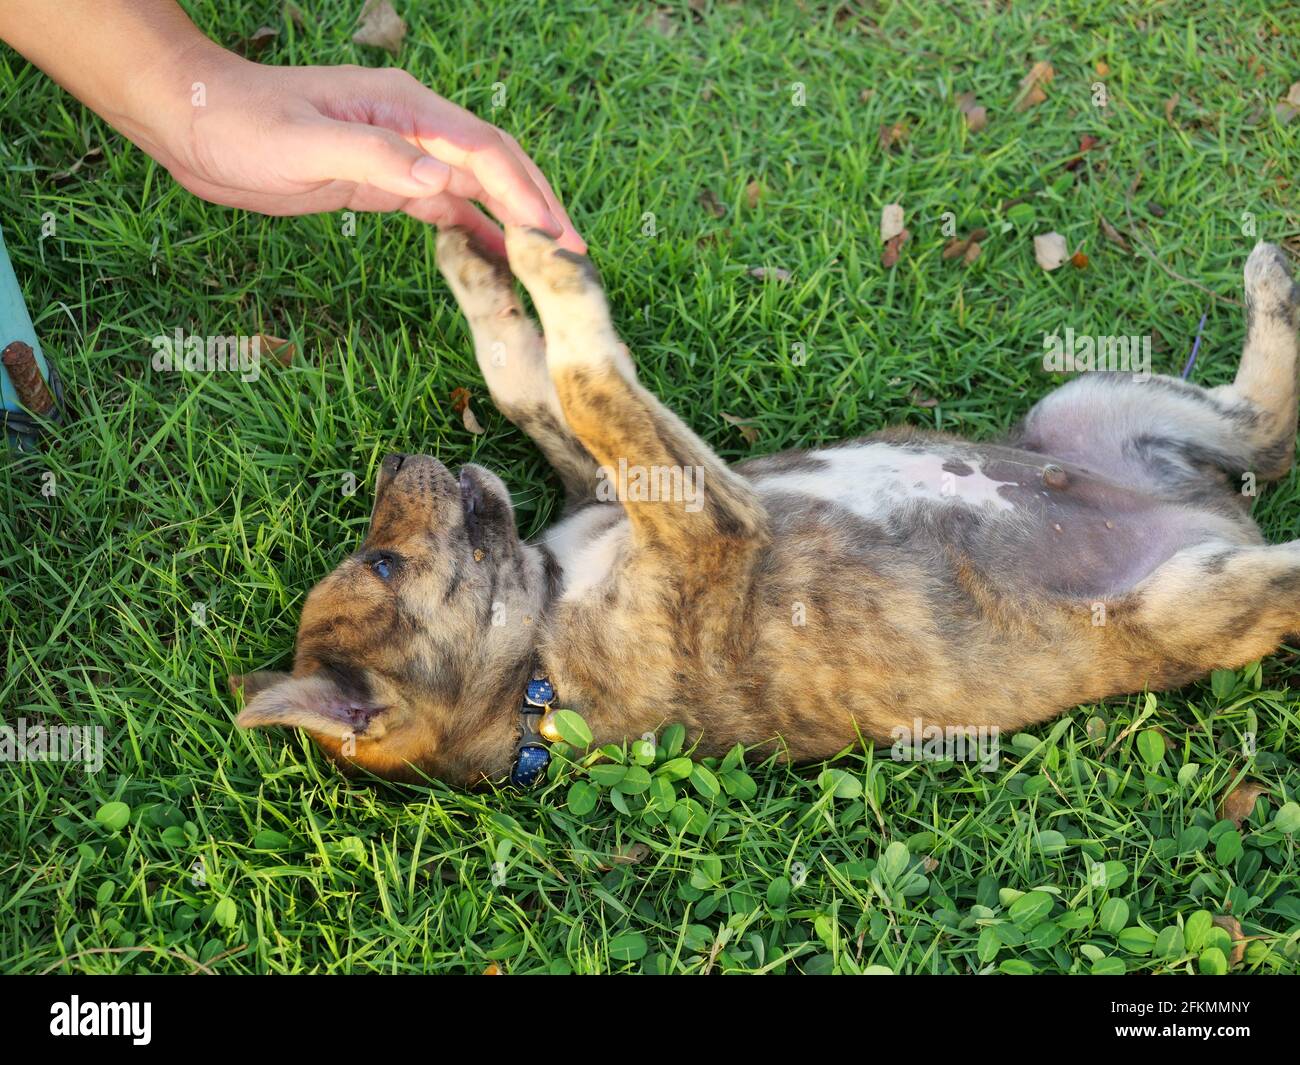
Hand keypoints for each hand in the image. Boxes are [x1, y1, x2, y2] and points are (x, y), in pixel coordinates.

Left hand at [145, 46, 582, 255]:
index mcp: (405, 108)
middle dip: (538, 207)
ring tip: (550, 264)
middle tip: (574, 254)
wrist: (194, 120)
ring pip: (477, 189)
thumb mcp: (304, 143)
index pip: (484, 151)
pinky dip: (475, 231)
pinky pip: (445, 206)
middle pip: (496, 166)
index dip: (524, 192)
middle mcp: (415, 127)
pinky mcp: (385, 181)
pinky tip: (497, 258)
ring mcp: (403, 154)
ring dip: (514, 223)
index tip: (553, 235)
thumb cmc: (241, 123)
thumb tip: (442, 180)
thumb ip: (376, 158)